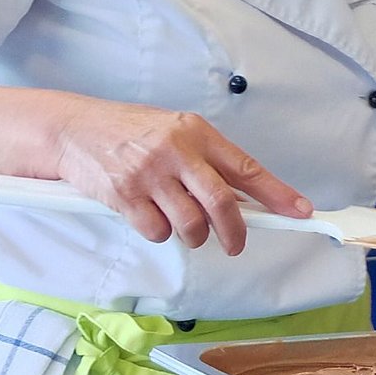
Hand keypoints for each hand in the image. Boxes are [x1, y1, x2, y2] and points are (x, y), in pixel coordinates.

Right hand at [51, 100, 310, 253]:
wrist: (74, 128)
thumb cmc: (131, 132)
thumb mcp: (174, 132)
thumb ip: (205, 161)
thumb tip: (242, 199)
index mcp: (196, 132)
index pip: (246, 167)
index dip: (277, 193)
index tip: (301, 212)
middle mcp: (176, 150)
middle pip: (221, 203)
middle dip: (235, 232)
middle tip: (236, 246)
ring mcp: (149, 173)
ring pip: (190, 224)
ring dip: (195, 236)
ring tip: (187, 229)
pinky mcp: (123, 195)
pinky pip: (157, 231)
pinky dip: (161, 234)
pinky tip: (152, 219)